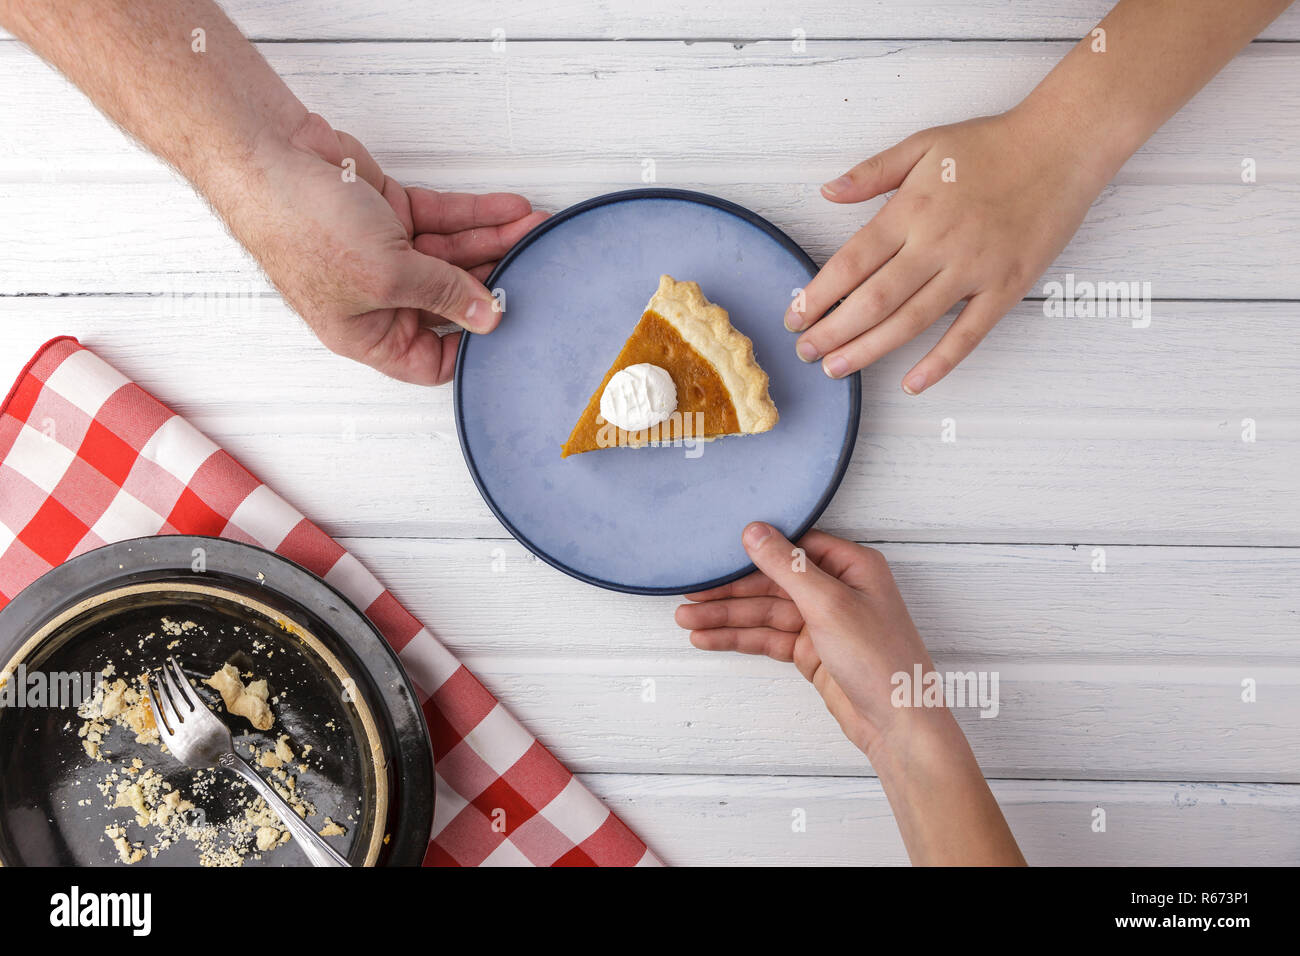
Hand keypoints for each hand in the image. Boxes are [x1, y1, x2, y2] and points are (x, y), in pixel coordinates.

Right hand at [223, 112, 546, 383]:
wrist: (270, 156)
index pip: (433, 360)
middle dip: (497, 282)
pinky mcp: (393, 214)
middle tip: (539, 269)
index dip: (473, 349)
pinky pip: (446, 220)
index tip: (512, 331)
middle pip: (453, 301)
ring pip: (456, 256)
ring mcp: (388, 254)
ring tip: (535, 231)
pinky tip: (510, 210)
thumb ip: (444, 294)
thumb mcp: (387, 274)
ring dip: (496, 241)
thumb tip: (488, 316)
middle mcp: (379, 299)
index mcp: (368, 334)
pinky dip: (478, 214)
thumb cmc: (300, 226)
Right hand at [677, 522, 1025, 864]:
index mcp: (852, 566)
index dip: (754, 551)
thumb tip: (755, 531)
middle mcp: (837, 589)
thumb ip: (787, 566)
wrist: (898, 725)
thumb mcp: (829, 604)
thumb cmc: (881, 660)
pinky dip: (738, 638)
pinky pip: (767, 638)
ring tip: (686, 619)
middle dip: (730, 591)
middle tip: (689, 594)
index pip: (793, 547)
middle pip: (773, 582)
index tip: (716, 554)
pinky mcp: (811, 652)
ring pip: (765, 612)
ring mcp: (823, 622)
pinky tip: (708, 638)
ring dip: (727, 617)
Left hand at [786, 107, 1105, 392]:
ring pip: (912, 322)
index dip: (818, 295)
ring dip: (869, 350)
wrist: (1063, 144)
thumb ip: (872, 173)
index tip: (793, 317)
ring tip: (836, 368)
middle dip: (833, 331)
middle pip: (874, 300)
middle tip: (804, 353)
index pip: (852, 262)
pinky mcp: (1007, 286)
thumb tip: (826, 192)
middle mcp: (938, 243)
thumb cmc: (992, 144)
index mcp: (912, 210)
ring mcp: (974, 268)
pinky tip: (913, 383)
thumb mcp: (924, 144)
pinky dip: (940, 362)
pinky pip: (969, 333)